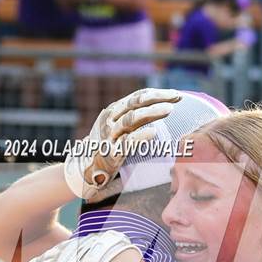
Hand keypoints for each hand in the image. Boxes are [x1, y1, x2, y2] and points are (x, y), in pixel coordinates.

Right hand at [64, 88, 180, 200]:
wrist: (85, 167)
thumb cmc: (107, 146)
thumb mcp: (116, 127)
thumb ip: (132, 118)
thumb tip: (159, 109)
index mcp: (113, 111)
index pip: (137, 97)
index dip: (157, 94)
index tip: (175, 95)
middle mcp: (110, 119)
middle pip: (135, 103)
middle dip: (157, 99)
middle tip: (176, 98)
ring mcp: (109, 135)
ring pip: (131, 119)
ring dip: (151, 112)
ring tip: (169, 110)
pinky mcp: (111, 152)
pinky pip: (127, 142)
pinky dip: (140, 137)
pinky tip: (153, 133)